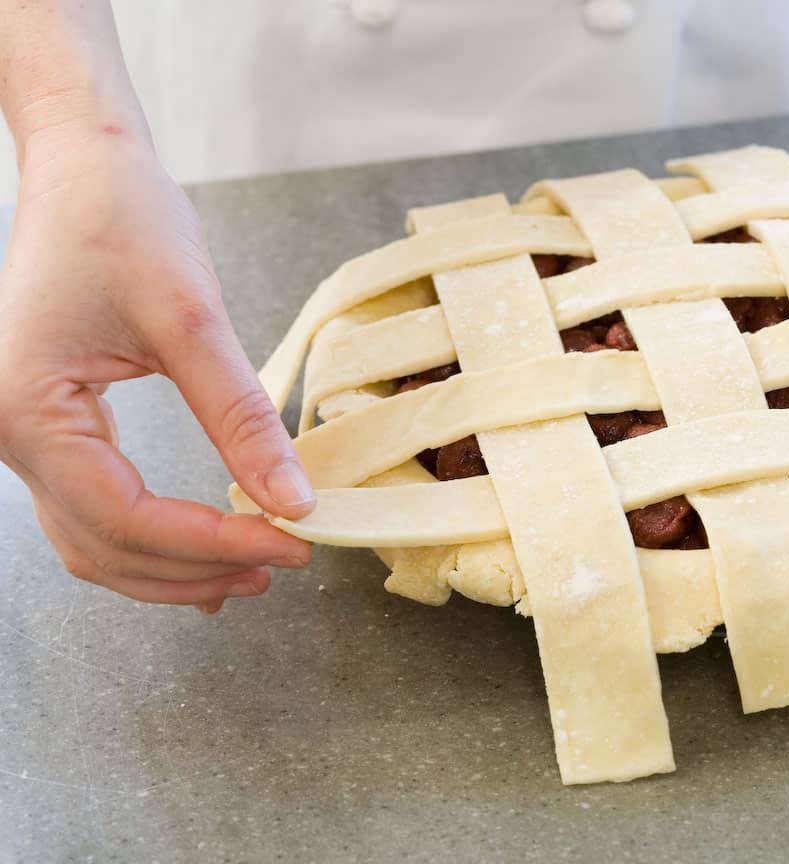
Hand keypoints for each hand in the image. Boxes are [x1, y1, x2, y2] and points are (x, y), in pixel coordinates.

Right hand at [0, 121, 312, 611]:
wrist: (85, 173)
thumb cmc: (123, 221)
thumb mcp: (191, 318)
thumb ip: (240, 416)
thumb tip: (294, 499)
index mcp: (27, 410)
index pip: (124, 517)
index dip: (211, 542)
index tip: (290, 542)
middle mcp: (7, 435)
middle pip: (105, 544)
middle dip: (197, 566)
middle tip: (285, 560)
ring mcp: (21, 436)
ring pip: (93, 541)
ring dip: (173, 565)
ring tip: (255, 566)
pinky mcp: (50, 427)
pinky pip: (92, 509)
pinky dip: (150, 539)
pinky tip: (206, 549)